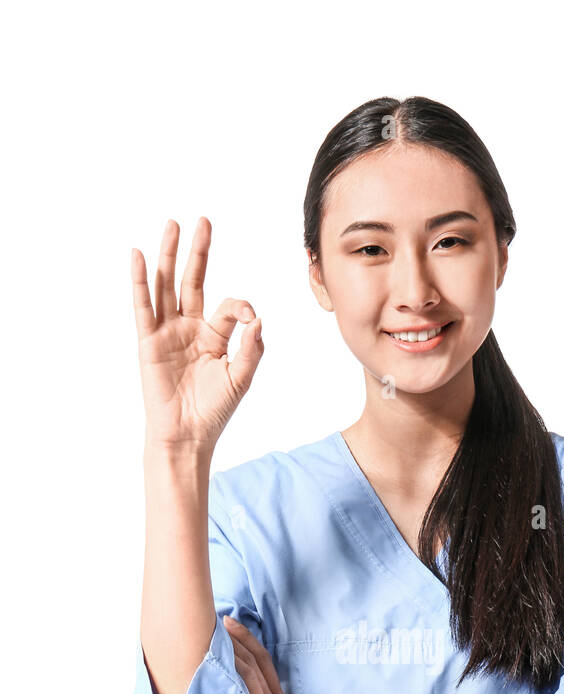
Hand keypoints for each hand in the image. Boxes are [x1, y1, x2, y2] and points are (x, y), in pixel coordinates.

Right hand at [131, 217, 263, 453]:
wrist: (188, 436)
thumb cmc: (214, 411)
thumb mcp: (241, 378)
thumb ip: (252, 348)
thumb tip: (258, 318)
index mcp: (214, 336)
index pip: (229, 307)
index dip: (242, 307)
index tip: (250, 318)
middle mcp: (189, 328)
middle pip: (193, 281)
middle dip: (198, 252)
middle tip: (202, 221)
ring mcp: (167, 332)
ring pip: (167, 286)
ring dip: (169, 256)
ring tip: (173, 225)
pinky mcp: (148, 342)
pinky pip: (143, 306)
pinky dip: (140, 281)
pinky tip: (139, 256)